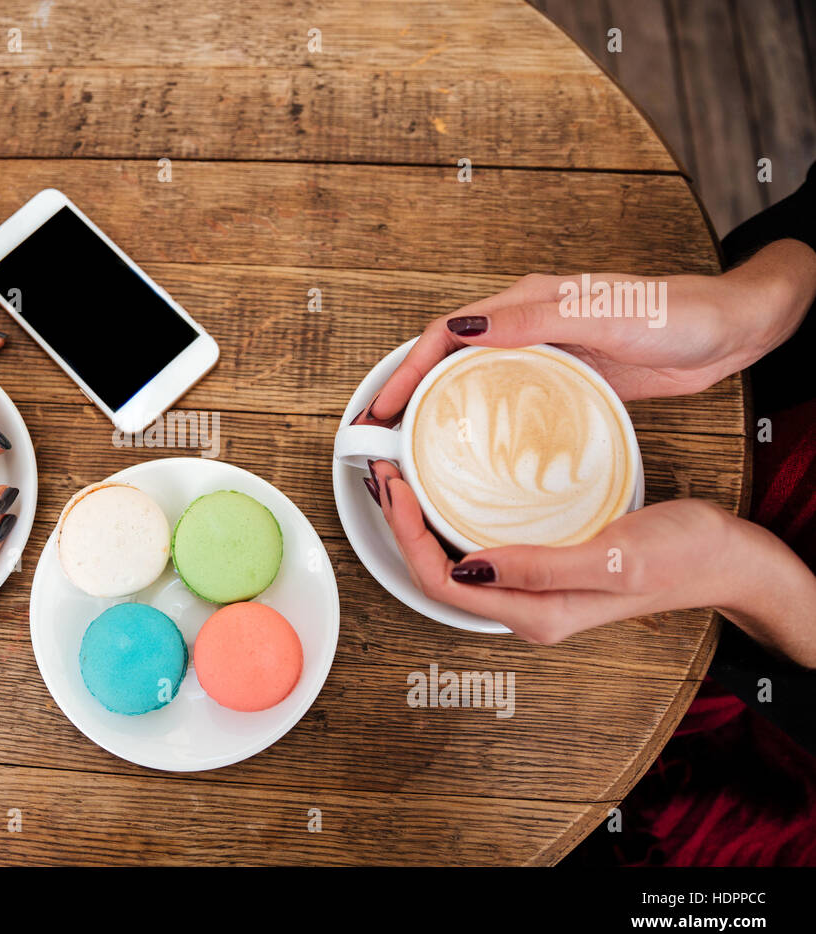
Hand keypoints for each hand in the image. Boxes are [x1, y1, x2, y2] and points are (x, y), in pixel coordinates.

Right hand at [361, 239, 815, 422]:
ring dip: (438, 411)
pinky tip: (474, 451)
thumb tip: (464, 329)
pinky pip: (509, 402)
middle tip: (379, 437)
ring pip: (473, 382)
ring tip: (410, 448)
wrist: (732, 331)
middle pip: (448, 360)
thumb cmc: (676, 314)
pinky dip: (481, 423)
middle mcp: (527, 325)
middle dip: (407, 394)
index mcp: (526, 303)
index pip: (446, 335)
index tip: (381, 408)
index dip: (407, 371)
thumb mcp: (601, 313)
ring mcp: (545, 354)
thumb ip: (534, 319)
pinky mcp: (565, 380)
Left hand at [368, 460, 815, 665]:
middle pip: (437, 574)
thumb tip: (470, 565)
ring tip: (403, 474)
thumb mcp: (614, 557)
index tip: (396, 488)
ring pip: (454, 561)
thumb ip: (541, 568)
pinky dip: (451, 516)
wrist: (728, 558)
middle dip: (402, 526)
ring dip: (421, 520)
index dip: (407, 537)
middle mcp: (527, 608)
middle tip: (387, 471)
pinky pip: (479, 546)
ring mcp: (533, 589)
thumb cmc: (683, 555)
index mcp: (537, 614)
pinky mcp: (543, 567)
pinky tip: (447, 485)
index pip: (442, 584)